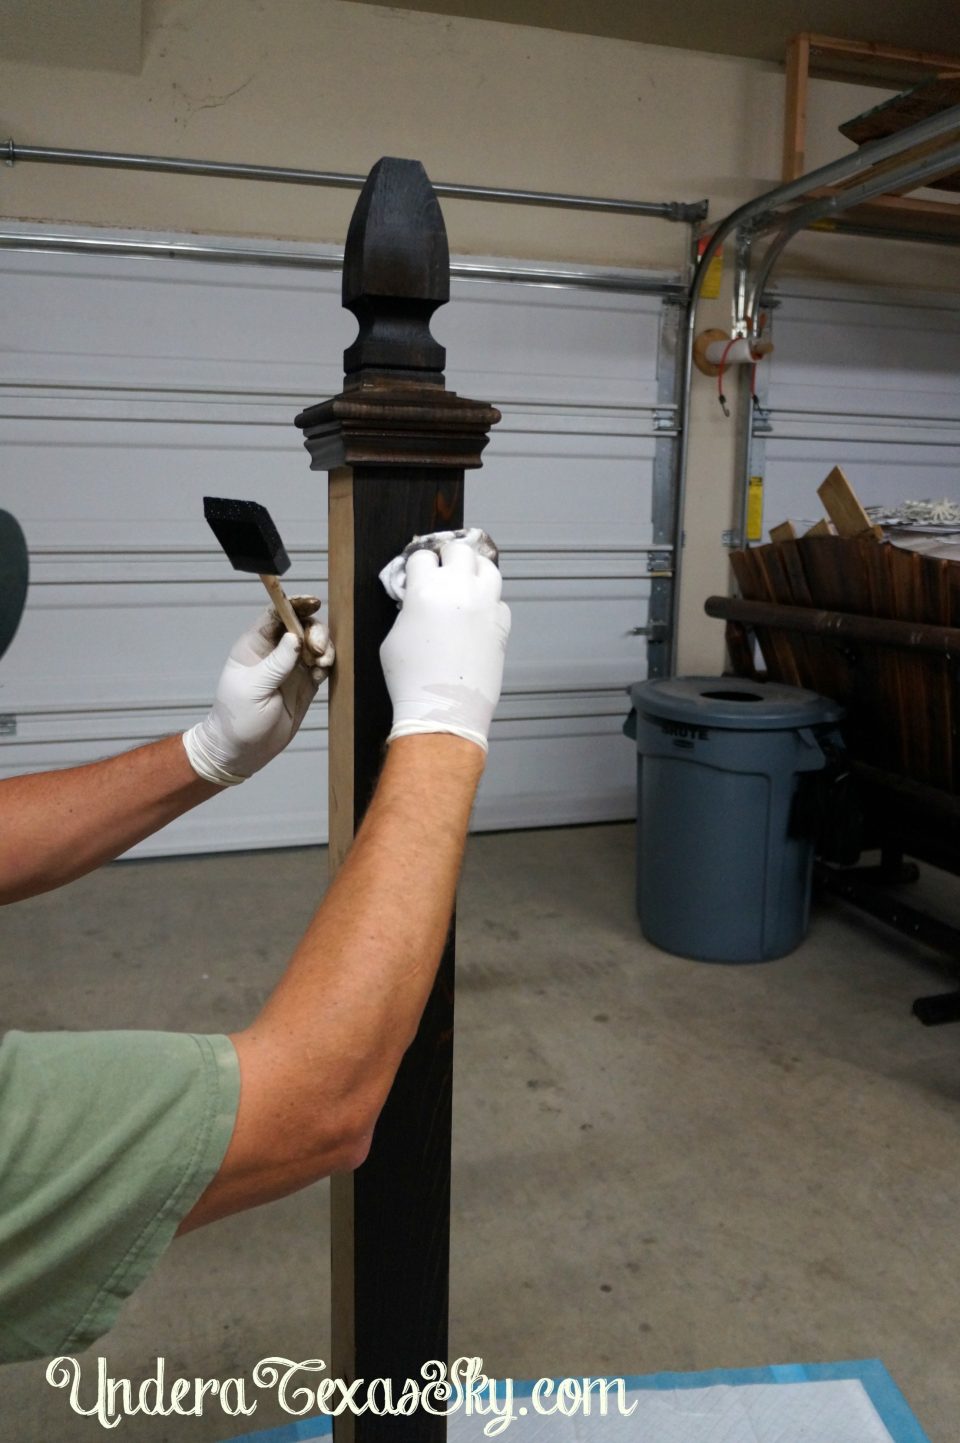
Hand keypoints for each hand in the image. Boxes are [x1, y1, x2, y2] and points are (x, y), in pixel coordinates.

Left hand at [183, 597, 334, 785]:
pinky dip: (327, 666)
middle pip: (302, 626)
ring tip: (323, 664)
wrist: (243, 751)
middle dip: (316, 632)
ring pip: (315, 645)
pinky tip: (322, 674)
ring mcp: (291, 668)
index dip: (295, 604)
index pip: (277, 614)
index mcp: (255, 645)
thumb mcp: (254, 688)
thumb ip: (276, 663)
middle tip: (318, 650)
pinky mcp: (304, 685)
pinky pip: (321, 666)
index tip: (313, 602)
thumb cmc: (237, 718)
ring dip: (325, 649)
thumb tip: (295, 637)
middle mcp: (274, 653)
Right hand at [380, 539, 510, 752]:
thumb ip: (408, 609)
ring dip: (474, 571)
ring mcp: (485, 605)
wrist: (443, 710)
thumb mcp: (393, 637)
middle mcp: (460, 590)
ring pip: (487, 567)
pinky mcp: (501, 625)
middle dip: (448, 557)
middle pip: (459, 550)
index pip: (423, 556)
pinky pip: (499, 601)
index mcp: (426, 589)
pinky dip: (489, 602)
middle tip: (442, 570)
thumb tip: (417, 602)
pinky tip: (477, 615)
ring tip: (465, 583)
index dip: (417, 565)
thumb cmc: (412, 679)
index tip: (416, 573)